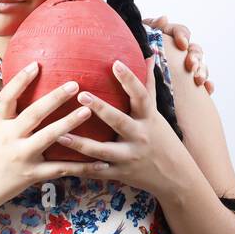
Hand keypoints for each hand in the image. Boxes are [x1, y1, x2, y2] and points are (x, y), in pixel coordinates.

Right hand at [0, 62, 94, 217]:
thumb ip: (9, 119)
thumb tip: (24, 97)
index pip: (8, 97)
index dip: (20, 80)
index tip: (36, 64)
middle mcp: (9, 137)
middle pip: (34, 113)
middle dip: (55, 98)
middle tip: (75, 84)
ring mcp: (21, 156)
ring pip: (49, 137)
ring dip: (70, 123)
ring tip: (87, 111)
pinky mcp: (31, 174)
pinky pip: (59, 168)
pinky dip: (81, 166)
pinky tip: (99, 164)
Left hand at [55, 55, 192, 199]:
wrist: (175, 177)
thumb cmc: (162, 139)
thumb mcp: (156, 113)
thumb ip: (149, 85)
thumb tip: (149, 56)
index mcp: (148, 119)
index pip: (141, 95)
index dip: (130, 79)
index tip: (115, 63)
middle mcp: (139, 137)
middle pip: (119, 121)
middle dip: (101, 109)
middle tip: (81, 94)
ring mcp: (128, 157)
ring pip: (102, 151)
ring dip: (80, 144)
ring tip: (59, 134)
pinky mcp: (119, 173)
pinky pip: (96, 172)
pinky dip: (79, 170)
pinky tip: (59, 165)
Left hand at [144, 15, 212, 94]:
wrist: (128, 77)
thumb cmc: (136, 53)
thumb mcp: (141, 38)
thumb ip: (152, 26)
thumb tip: (164, 19)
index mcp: (169, 38)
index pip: (181, 32)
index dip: (183, 36)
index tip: (181, 44)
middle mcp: (180, 52)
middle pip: (195, 50)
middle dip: (195, 57)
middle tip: (191, 66)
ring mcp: (185, 68)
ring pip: (201, 66)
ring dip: (202, 71)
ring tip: (198, 80)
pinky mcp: (188, 85)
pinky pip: (204, 84)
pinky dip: (208, 86)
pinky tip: (208, 88)